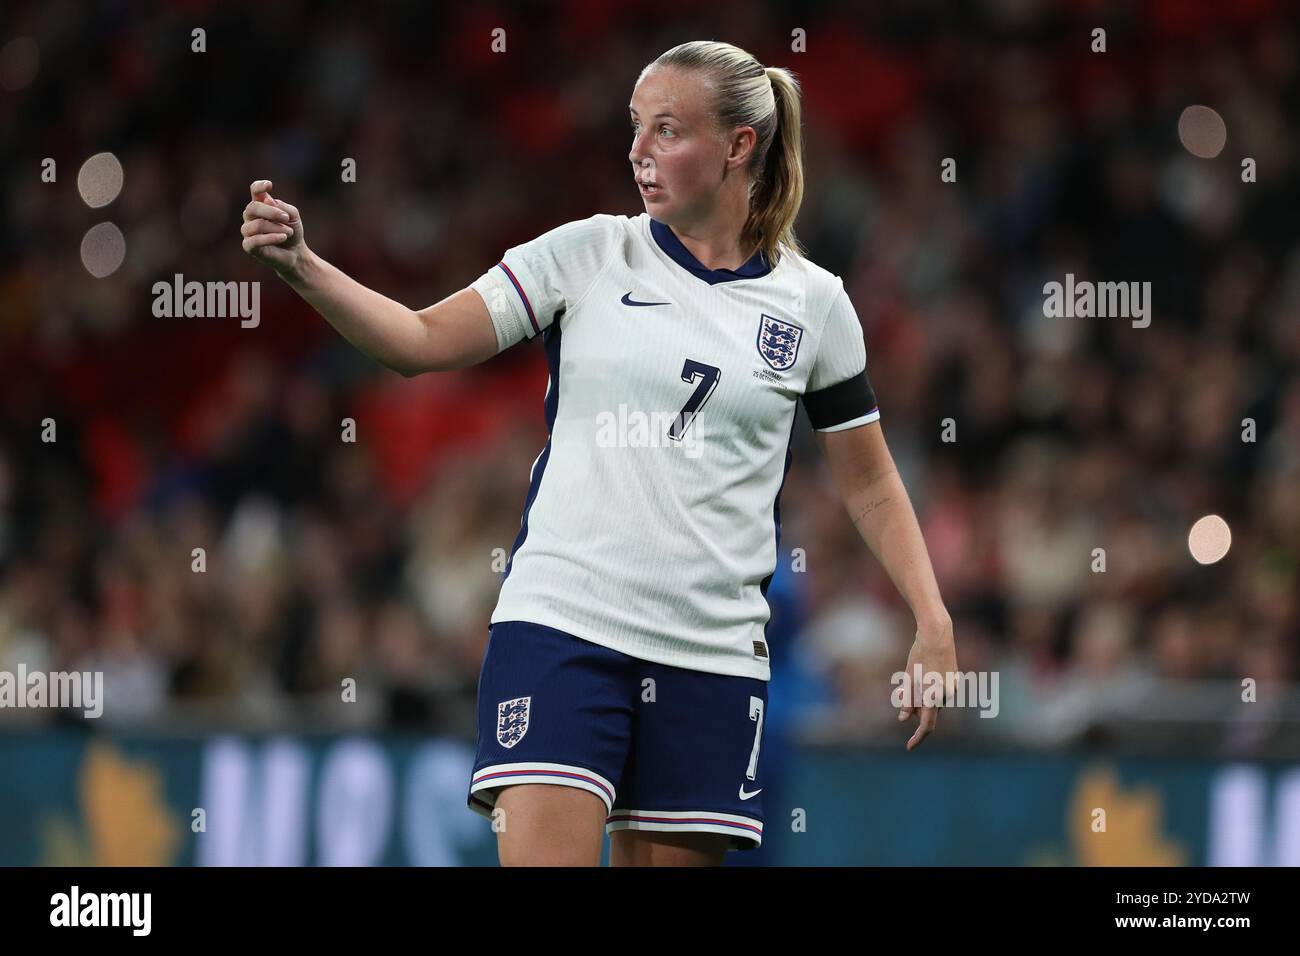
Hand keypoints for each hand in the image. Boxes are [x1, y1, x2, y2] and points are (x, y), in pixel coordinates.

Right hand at [241, 179, 307, 277]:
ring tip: (288, 233)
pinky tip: (283, 237)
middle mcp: (250, 216)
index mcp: (260, 205)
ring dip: (276, 228)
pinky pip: (255, 240)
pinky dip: (272, 238)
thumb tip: (267, 202)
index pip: (255, 191)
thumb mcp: (292, 216)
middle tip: (286, 218)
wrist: (295, 253)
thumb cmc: (292, 231)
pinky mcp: (248, 246)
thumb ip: (282, 207)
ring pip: (257, 225)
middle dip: (271, 212)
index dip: (259, 186)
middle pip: (253, 207)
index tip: (270, 185)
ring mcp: (247, 231)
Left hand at [897, 615, 956, 750]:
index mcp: (932, 696)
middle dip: (916, 707)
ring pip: (935, 701)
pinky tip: (927, 671)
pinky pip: (941, 692)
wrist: (937, 635)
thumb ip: (907, 700)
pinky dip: (932, 689)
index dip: (917, 738)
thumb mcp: (909, 678)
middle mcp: (946, 695)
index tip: (909, 746)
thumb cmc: (920, 655)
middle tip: (902, 692)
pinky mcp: (955, 680)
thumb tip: (903, 719)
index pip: (926, 725)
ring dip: (924, 697)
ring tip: (915, 675)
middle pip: (928, 711)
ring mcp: (953, 688)